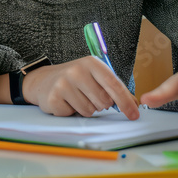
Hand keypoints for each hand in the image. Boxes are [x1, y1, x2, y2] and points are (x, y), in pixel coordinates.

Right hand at [23, 56, 139, 119]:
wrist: (43, 80)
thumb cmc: (74, 79)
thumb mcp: (94, 76)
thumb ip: (113, 88)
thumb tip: (133, 103)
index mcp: (91, 63)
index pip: (113, 84)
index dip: (126, 102)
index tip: (134, 114)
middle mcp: (77, 71)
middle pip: (103, 101)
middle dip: (100, 104)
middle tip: (88, 95)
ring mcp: (64, 84)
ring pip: (89, 111)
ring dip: (85, 109)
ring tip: (76, 98)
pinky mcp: (54, 98)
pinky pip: (74, 115)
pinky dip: (72, 112)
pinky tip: (66, 102)